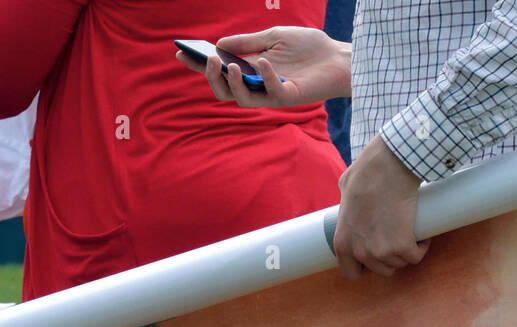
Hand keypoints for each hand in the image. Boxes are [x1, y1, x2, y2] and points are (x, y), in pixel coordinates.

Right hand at [176, 27, 350, 108]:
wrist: (337, 56)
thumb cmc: (307, 46)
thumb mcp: (272, 36)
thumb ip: (247, 43)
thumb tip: (220, 44)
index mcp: (251, 69)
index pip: (220, 71)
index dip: (198, 65)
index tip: (180, 54)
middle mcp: (258, 84)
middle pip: (225, 91)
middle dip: (212, 78)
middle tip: (208, 61)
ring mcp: (272, 93)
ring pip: (242, 100)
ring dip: (233, 84)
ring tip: (229, 67)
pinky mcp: (289, 97)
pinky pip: (270, 93)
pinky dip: (264, 77)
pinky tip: (263, 62)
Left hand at [334, 137, 428, 279]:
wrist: (390, 166)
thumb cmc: (368, 172)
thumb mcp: (345, 191)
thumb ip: (346, 209)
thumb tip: (349, 208)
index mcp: (343, 242)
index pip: (351, 273)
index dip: (364, 267)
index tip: (374, 256)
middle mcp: (361, 252)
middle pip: (380, 270)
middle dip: (389, 258)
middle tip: (395, 240)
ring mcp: (382, 252)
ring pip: (399, 264)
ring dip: (405, 252)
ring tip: (407, 232)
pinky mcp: (403, 246)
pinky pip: (415, 257)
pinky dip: (421, 247)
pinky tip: (421, 236)